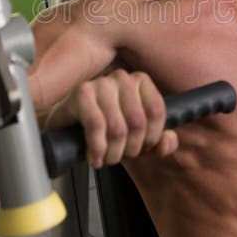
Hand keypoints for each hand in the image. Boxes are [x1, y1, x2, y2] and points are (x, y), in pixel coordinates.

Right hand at [42, 69, 177, 167]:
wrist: (67, 127)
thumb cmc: (106, 130)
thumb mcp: (138, 139)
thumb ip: (160, 142)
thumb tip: (168, 140)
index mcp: (141, 80)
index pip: (156, 111)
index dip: (151, 138)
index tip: (141, 150)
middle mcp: (122, 77)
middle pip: (137, 122)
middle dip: (130, 149)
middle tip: (120, 158)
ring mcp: (101, 83)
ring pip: (117, 127)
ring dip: (112, 153)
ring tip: (106, 159)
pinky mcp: (81, 93)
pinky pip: (96, 126)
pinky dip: (97, 148)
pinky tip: (94, 157)